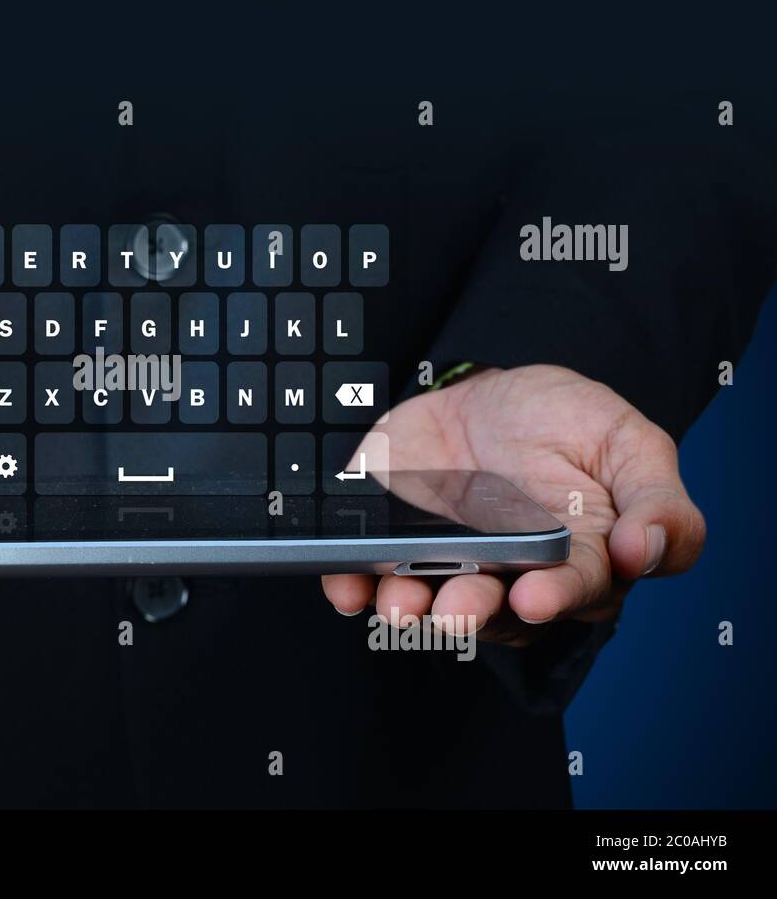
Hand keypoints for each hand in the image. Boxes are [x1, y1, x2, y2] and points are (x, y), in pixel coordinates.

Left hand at [321, 365, 705, 645]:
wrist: (491, 390)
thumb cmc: (568, 425)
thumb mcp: (628, 444)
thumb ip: (655, 502)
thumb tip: (646, 553)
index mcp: (578, 562)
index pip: (572, 592)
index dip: (554, 598)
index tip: (535, 595)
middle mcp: (508, 576)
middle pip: (490, 613)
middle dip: (469, 612)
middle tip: (454, 607)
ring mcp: (446, 564)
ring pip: (426, 603)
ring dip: (409, 607)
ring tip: (399, 600)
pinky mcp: (393, 544)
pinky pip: (366, 576)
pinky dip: (353, 584)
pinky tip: (348, 586)